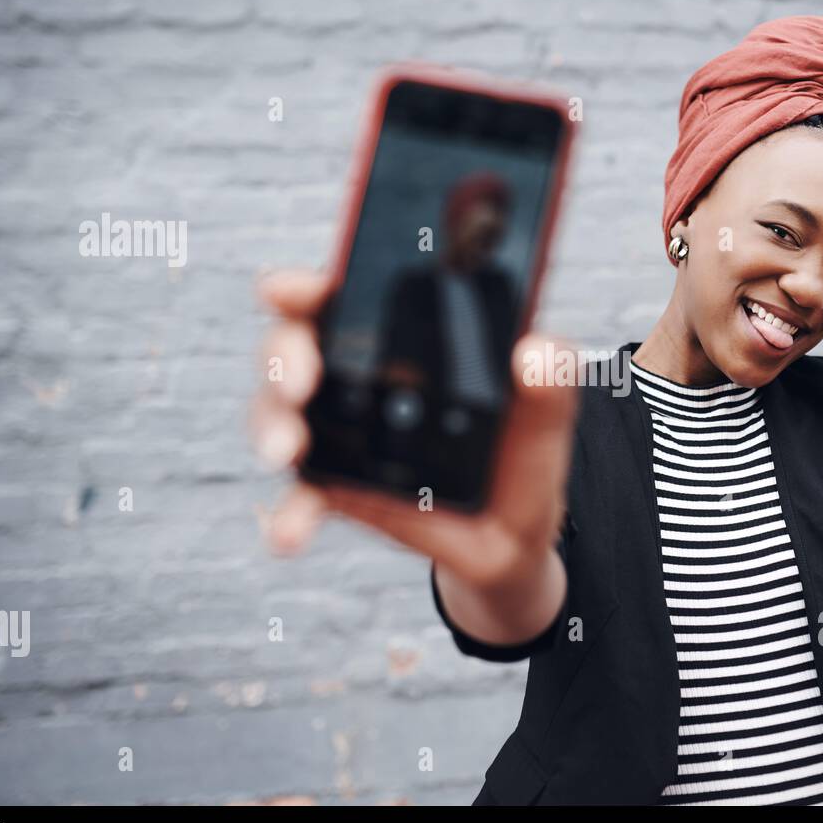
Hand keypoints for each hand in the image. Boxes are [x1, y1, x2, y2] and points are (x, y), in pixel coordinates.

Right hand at [249, 268, 578, 591]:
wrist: (512, 537)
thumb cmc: (524, 458)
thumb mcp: (545, 422)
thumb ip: (550, 385)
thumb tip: (537, 353)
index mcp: (409, 341)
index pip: (351, 297)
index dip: (309, 285)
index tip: (284, 288)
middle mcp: (362, 377)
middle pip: (296, 346)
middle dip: (283, 356)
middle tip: (302, 383)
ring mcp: (341, 432)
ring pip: (280, 412)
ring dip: (271, 427)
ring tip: (286, 453)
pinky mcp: (336, 488)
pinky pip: (298, 497)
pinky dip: (286, 514)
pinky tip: (288, 533)